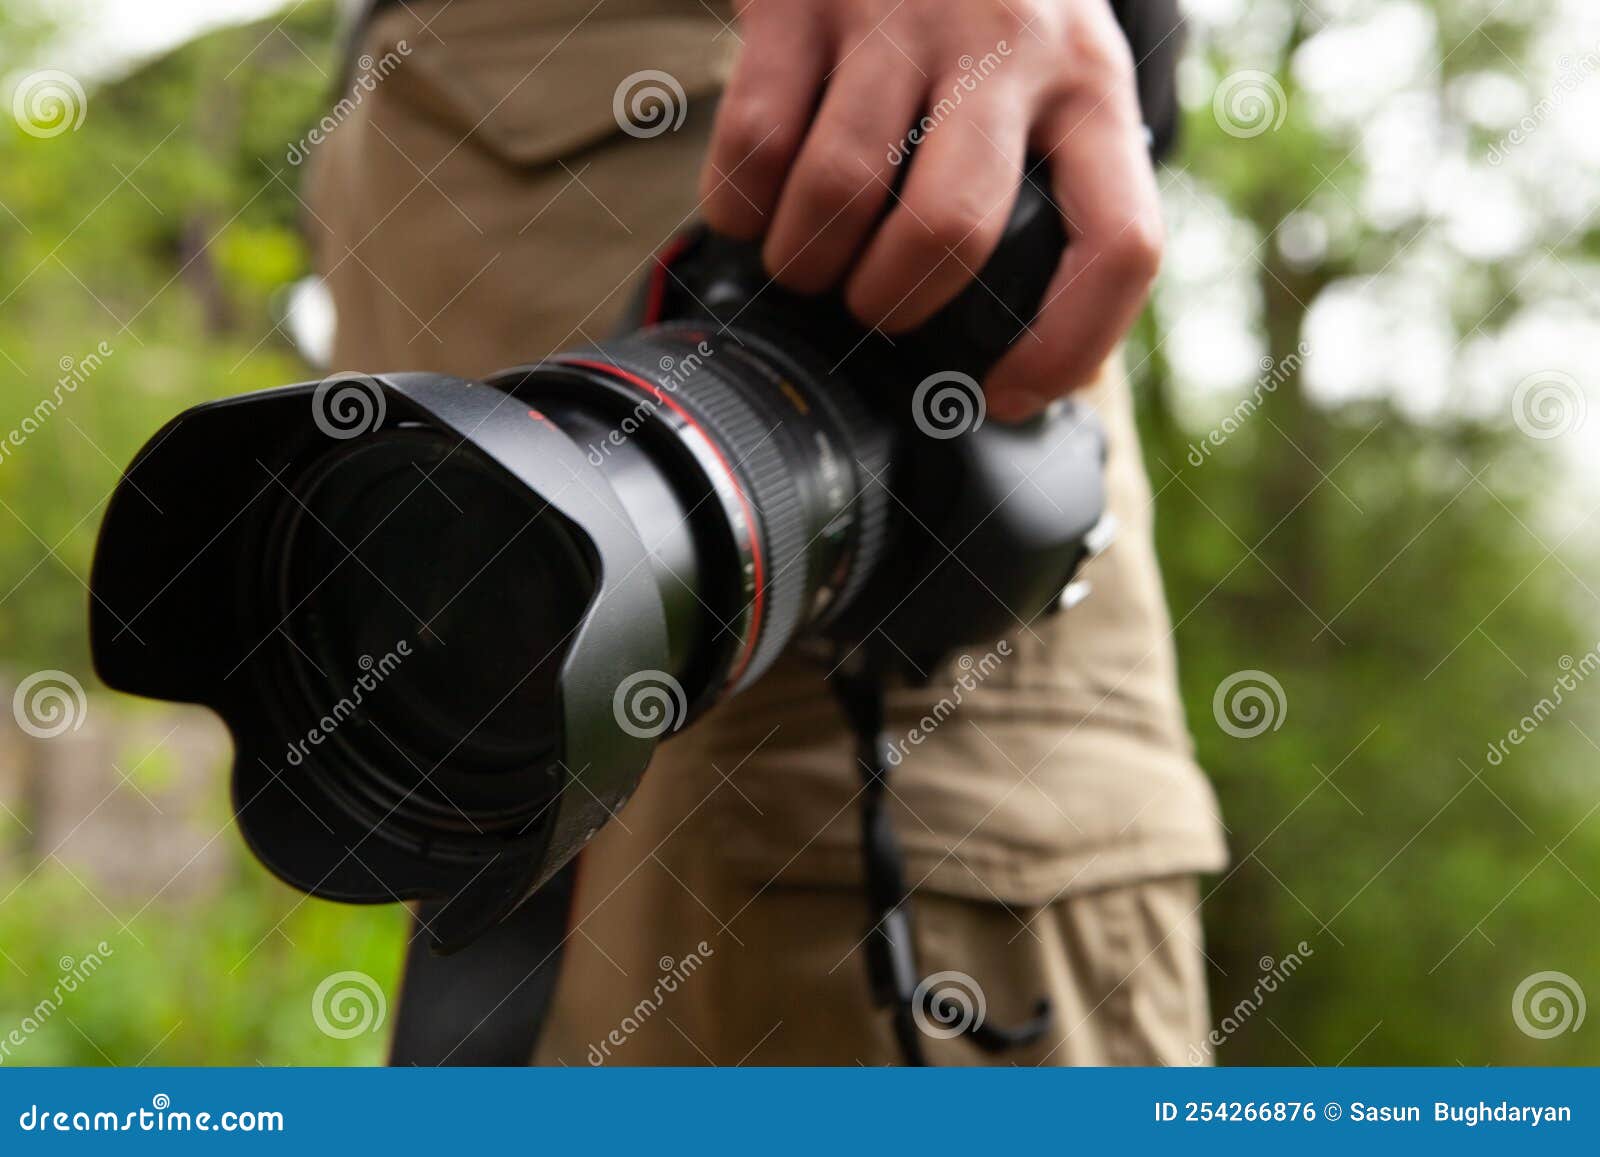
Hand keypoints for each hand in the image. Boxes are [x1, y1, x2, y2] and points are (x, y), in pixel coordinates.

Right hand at [699, 0, 1164, 421]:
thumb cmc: (986, 12)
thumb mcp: (1058, 75)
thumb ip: (1053, 183)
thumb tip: (1023, 354)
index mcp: (1094, 85)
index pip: (1120, 243)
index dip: (1067, 346)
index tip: (1009, 393)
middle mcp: (1009, 45)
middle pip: (952, 229)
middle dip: (895, 305)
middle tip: (877, 312)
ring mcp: (902, 17)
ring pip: (839, 194)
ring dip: (807, 266)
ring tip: (807, 266)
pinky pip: (757, 144)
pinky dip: (741, 206)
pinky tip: (753, 208)